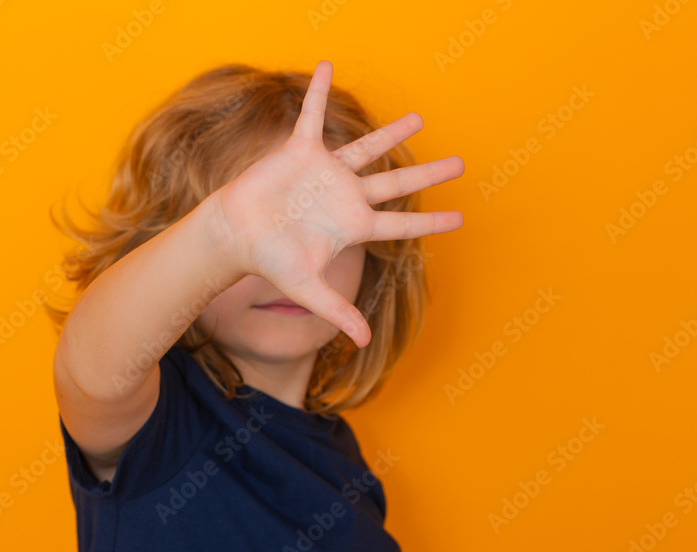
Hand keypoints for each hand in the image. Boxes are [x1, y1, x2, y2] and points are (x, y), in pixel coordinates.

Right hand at [207, 60, 464, 347]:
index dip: (430, 221)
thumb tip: (362, 341)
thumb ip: (337, 311)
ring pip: (368, 147)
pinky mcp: (300, 152)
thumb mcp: (307, 288)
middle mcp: (346, 195)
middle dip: (428, 172)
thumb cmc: (271, 260)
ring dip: (392, 131)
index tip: (459, 219)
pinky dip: (317, 91)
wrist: (236, 236)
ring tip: (419, 117)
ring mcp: (326, 172)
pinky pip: (311, 116)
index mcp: (353, 225)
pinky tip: (326, 65)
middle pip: (396, 180)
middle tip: (460, 164)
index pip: (401, 222)